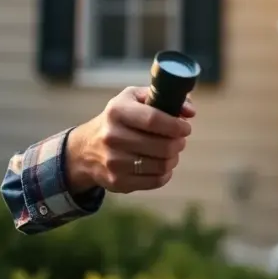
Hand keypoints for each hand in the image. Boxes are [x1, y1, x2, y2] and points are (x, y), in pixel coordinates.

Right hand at [65, 87, 195, 194]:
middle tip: (180, 140)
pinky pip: (155, 181)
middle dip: (178, 143)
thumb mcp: (134, 98)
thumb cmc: (119, 118)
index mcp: (117, 111)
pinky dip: (165, 173)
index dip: (176, 125)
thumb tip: (190, 112)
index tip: (186, 127)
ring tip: (171, 151)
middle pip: (162, 145)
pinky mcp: (117, 182)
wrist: (86, 149)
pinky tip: (162, 164)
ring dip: (173, 158)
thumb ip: (164, 96)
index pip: (154, 119)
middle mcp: (112, 136)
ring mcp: (113, 161)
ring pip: (161, 164)